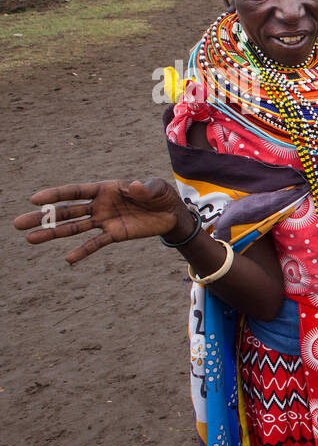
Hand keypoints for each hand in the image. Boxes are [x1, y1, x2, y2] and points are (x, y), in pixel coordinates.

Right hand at [14, 178, 186, 263]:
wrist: (171, 213)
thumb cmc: (160, 195)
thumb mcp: (157, 188)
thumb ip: (145, 187)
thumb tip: (135, 186)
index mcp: (105, 189)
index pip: (75, 192)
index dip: (55, 195)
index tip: (35, 199)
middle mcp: (99, 205)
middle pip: (66, 211)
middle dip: (43, 217)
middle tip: (18, 224)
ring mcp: (104, 220)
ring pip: (74, 228)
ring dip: (53, 234)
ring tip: (30, 239)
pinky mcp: (114, 234)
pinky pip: (95, 243)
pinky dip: (83, 251)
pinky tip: (68, 258)